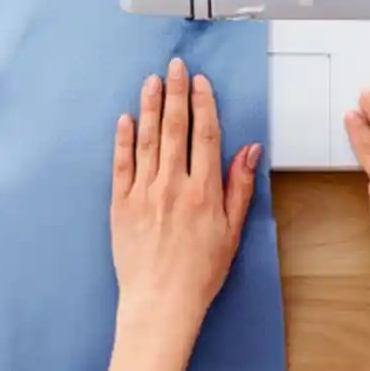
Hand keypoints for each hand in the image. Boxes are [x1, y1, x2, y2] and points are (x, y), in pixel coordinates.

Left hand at [110, 57, 260, 324]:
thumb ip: (239, 187)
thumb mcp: (232, 231)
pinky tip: (126, 119)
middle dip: (176, 94)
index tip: (201, 83)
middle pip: (175, 129)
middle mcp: (172, 186)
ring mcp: (144, 194)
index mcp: (203, 192)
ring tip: (152, 82)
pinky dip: (123, 139)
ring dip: (150, 107)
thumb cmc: (200, 272)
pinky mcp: (120, 205)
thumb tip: (249, 151)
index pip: (205, 136)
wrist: (161, 303)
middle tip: (175, 67)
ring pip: (147, 140)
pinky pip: (121, 165)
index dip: (204, 105)